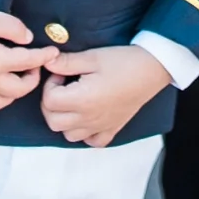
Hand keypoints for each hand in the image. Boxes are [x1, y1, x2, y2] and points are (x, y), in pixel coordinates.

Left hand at [40, 44, 172, 145]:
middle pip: (53, 122)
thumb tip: (46, 62)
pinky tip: (88, 116)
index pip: (49, 101)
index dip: (49, 85)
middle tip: (63, 86)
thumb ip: (67, 62)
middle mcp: (89, 118)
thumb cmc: (123, 61)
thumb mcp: (92, 57)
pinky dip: (85, 133)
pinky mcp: (112, 129)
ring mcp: (101, 126)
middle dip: (51, 103)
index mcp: (83, 100)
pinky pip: (92, 141)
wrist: (152, 69)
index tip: (61, 74)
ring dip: (64, 119)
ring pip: (68, 135)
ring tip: (73, 100)